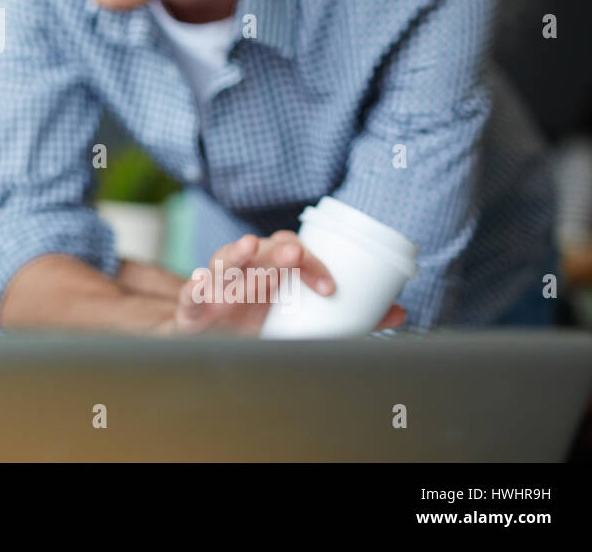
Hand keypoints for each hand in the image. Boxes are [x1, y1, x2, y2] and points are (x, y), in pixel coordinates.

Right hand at [173, 231, 406, 334]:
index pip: (290, 250)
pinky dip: (195, 287)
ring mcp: (217, 287)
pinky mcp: (194, 308)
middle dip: (276, 249)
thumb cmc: (257, 323)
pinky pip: (191, 295)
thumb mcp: (300, 320)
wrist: (210, 344)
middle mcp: (244, 271)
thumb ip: (346, 316)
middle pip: (259, 250)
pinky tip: (201, 282)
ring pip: (223, 262)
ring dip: (236, 254)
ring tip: (247, 247)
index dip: (311, 262)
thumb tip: (400, 312)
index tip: (330, 288)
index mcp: (271, 269)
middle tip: (293, 252)